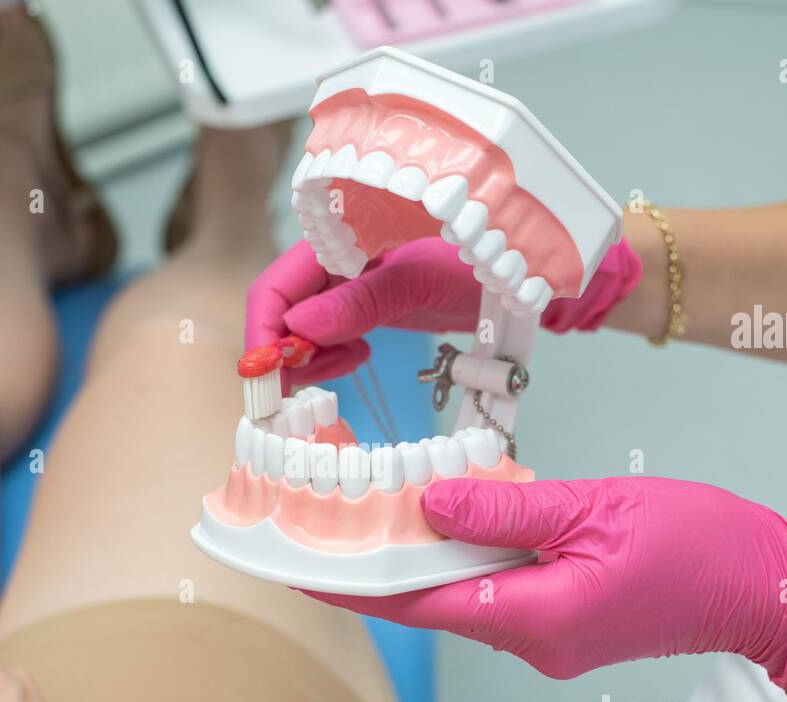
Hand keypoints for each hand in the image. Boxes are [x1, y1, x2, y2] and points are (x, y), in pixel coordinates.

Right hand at [244, 236, 641, 386]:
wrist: (522, 272)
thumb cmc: (480, 264)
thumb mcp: (421, 284)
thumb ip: (361, 303)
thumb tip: (298, 331)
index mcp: (340, 237)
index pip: (275, 288)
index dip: (264, 335)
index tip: (270, 378)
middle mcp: (333, 259)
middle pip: (279, 312)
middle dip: (286, 352)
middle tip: (323, 376)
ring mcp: (343, 284)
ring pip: (298, 330)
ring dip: (310, 358)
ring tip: (352, 363)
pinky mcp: (358, 305)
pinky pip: (323, 337)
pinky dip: (329, 356)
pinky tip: (358, 357)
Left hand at [306, 476, 786, 694]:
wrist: (766, 584)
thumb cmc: (695, 543)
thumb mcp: (593, 508)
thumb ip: (505, 510)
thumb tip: (429, 507)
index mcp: (532, 618)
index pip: (415, 601)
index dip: (349, 581)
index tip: (293, 562)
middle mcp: (530, 642)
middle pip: (431, 601)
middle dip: (378, 562)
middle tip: (326, 516)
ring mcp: (548, 639)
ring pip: (463, 593)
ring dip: (424, 555)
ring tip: (378, 506)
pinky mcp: (564, 625)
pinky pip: (497, 590)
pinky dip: (469, 556)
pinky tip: (457, 516)